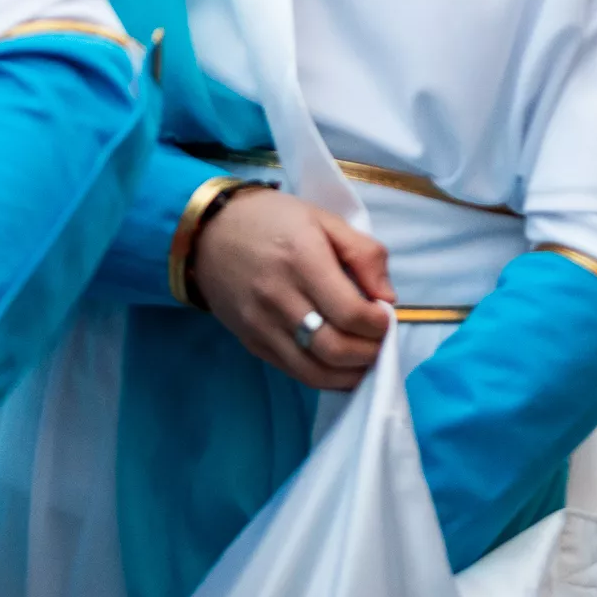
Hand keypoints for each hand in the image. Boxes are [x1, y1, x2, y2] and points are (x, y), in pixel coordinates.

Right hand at [192, 187, 396, 390]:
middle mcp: (279, 298)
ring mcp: (261, 325)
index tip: (386, 318)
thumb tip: (387, 298)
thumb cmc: (273, 220)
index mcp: (302, 260)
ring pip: (313, 370)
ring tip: (366, 361)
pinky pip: (293, 371)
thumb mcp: (325, 219)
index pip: (349, 312)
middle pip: (333, 348)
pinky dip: (323, 377)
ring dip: (349, 374)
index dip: (378, 324)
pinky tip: (340, 367)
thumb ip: (364, 253)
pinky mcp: (251, 342)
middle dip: (369, 353)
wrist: (208, 233)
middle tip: (381, 343)